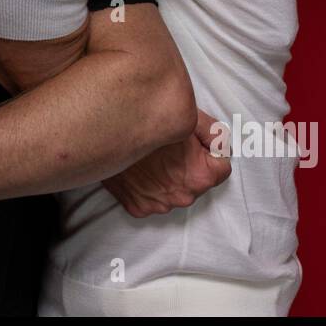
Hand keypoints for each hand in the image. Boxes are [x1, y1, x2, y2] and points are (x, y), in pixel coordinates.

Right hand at [100, 108, 231, 217]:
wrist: (103, 132)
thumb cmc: (147, 121)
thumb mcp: (189, 116)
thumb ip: (214, 132)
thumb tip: (221, 142)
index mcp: (200, 176)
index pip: (222, 167)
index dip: (211, 150)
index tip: (197, 142)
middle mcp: (182, 197)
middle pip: (198, 180)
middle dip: (191, 165)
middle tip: (171, 146)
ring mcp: (158, 205)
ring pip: (175, 189)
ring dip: (170, 177)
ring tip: (153, 157)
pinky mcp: (138, 208)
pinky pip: (153, 198)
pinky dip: (149, 186)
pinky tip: (140, 169)